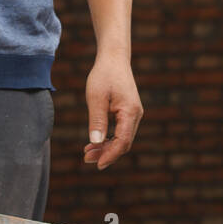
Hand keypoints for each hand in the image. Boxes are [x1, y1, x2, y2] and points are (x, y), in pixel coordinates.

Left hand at [82, 54, 141, 170]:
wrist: (113, 58)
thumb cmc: (104, 76)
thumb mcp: (96, 98)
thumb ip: (97, 120)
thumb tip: (95, 142)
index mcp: (130, 112)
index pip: (123, 141)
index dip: (110, 155)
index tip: (97, 164)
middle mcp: (136, 115)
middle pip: (124, 143)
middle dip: (106, 153)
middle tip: (86, 158)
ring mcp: (134, 114)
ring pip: (122, 138)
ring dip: (106, 147)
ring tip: (87, 152)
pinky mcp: (128, 112)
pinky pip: (121, 131)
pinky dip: (109, 139)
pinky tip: (94, 142)